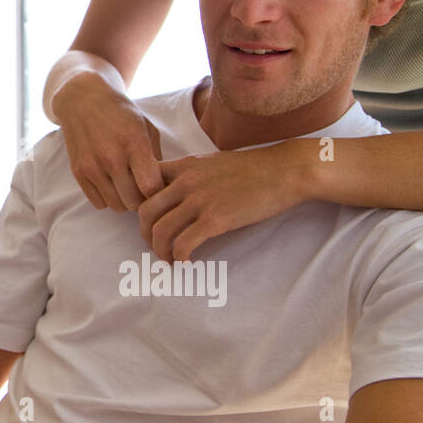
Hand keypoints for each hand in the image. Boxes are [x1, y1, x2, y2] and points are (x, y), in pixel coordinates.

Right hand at [53, 71, 163, 211]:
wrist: (83, 99)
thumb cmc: (121, 113)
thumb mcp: (146, 127)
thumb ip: (157, 157)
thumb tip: (164, 186)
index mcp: (134, 144)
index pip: (151, 188)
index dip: (158, 192)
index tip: (157, 185)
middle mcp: (111, 157)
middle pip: (133, 202)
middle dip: (142, 198)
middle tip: (142, 187)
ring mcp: (92, 166)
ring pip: (116, 206)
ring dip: (124, 200)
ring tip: (127, 185)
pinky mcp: (78, 172)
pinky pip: (98, 203)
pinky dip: (107, 198)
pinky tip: (111, 183)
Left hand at [136, 138, 310, 261]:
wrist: (283, 171)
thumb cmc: (252, 168)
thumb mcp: (212, 161)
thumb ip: (190, 173)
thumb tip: (175, 189)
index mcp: (183, 166)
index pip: (143, 183)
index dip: (140, 204)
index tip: (150, 219)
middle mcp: (185, 182)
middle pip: (145, 211)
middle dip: (145, 233)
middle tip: (155, 244)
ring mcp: (199, 201)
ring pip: (160, 231)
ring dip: (160, 250)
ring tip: (169, 258)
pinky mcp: (215, 219)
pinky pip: (183, 243)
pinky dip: (179, 257)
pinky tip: (186, 261)